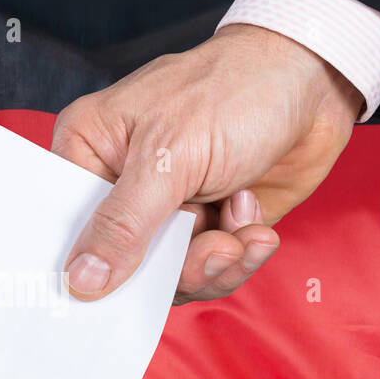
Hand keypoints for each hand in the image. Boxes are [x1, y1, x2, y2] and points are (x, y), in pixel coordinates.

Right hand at [52, 23, 363, 303]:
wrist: (314, 83)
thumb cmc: (235, 90)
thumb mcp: (170, 156)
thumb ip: (123, 223)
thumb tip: (79, 281)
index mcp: (90, 150)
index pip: (65, 226)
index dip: (84, 265)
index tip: (111, 295)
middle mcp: (123, 185)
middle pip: (120, 264)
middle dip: (174, 267)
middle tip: (211, 248)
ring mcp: (167, 210)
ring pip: (171, 277)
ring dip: (214, 263)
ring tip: (242, 234)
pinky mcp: (209, 227)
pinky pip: (211, 271)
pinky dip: (240, 256)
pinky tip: (256, 225)